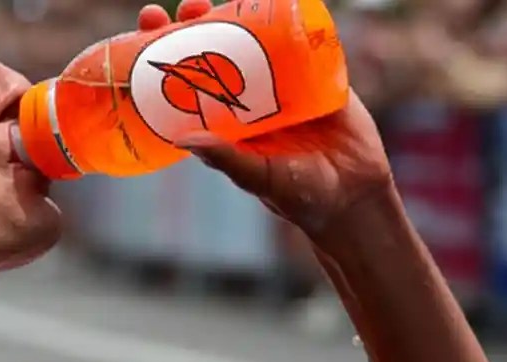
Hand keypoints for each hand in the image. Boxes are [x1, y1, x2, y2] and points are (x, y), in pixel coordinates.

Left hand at [136, 0, 394, 239]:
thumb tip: (185, 140)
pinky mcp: (318, 76)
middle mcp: (250, 100)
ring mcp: (283, 85)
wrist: (356, 196)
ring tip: (211, 2)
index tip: (151, 32)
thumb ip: (228, 159)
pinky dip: (288, 19)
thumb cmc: (300, 196)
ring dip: (234, 17)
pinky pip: (301, 42)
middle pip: (217, 53)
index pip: (190, 84)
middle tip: (186, 8)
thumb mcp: (260, 178)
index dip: (170, 58)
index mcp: (227, 123)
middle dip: (197, 27)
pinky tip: (272, 0)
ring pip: (254, 42)